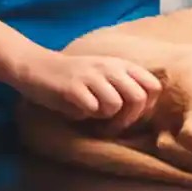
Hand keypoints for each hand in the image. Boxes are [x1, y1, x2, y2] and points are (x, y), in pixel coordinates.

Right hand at [12, 49, 162, 134]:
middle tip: (113, 125)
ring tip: (93, 117)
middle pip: (138, 98)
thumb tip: (144, 113)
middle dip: (128, 119)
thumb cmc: (75, 77)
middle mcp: (109, 67)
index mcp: (121, 65)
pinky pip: (91, 109)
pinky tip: (76, 110)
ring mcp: (91, 76)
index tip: (131, 115)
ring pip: (115, 105)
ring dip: (105, 118)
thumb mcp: (105, 75)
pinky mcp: (72, 87)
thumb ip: (125, 86)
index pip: (154, 86)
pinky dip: (86, 116)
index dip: (147, 107)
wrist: (37, 67)